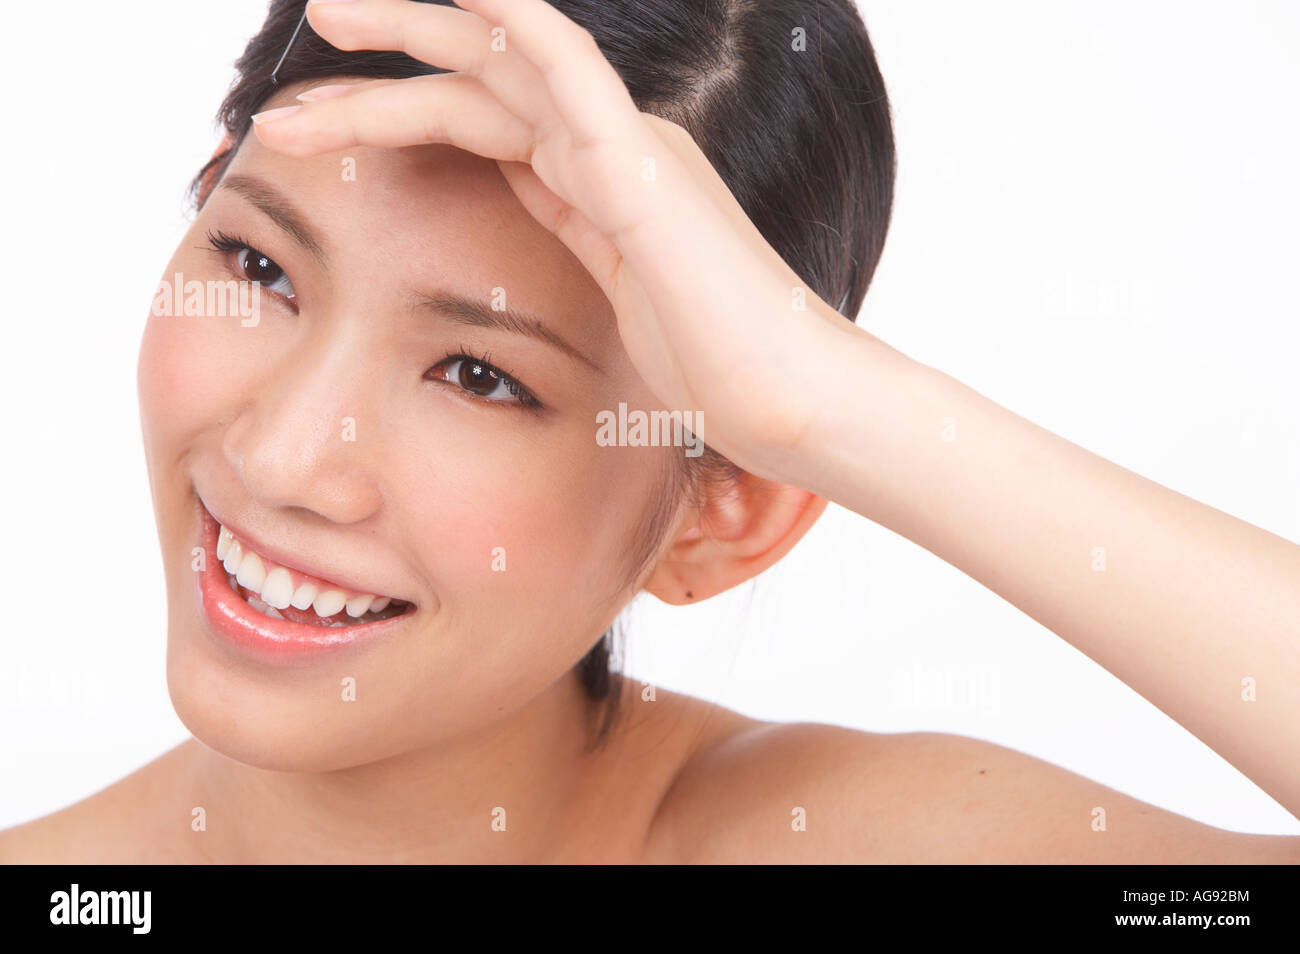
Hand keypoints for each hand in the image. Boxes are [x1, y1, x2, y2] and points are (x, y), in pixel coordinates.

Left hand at [250, 0, 849, 480]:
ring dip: (411, 35)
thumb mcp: (617, 296)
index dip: (394, 114)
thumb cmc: (714, 370)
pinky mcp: (645, 176)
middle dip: (382, 63)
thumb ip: (574, 238)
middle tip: (296, 67)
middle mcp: (610, 150)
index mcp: (597, 182)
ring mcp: (632, 153)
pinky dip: (525, 27)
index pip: (479, 124)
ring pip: (504, 70)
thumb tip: (524, 203)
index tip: (313, 129)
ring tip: (323, 17)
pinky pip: (577, 76)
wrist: (790, 404)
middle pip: (479, 83)